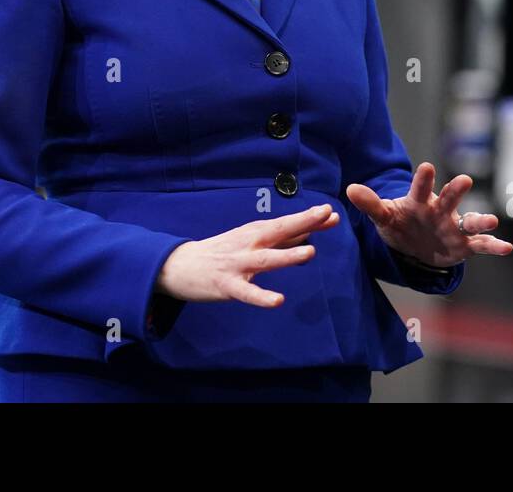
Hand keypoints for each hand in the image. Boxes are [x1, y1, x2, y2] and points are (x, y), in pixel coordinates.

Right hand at [154, 203, 339, 307]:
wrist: (181, 265)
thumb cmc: (222, 251)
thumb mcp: (251, 239)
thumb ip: (281, 239)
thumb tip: (310, 231)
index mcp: (256, 232)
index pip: (287, 223)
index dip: (309, 218)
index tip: (331, 212)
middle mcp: (249, 243)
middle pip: (279, 231)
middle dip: (304, 223)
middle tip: (327, 215)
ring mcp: (238, 264)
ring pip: (266, 260)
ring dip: (287, 255)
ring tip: (310, 252)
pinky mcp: (227, 285)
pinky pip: (247, 293)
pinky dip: (262, 296)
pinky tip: (277, 300)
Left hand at [346, 162, 512, 267]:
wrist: (416, 245)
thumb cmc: (401, 224)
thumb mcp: (384, 216)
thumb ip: (370, 204)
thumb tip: (350, 189)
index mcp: (419, 202)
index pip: (419, 189)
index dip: (423, 179)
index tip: (426, 167)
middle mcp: (440, 211)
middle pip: (449, 200)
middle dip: (455, 192)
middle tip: (464, 180)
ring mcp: (454, 227)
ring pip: (470, 221)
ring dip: (481, 220)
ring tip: (491, 221)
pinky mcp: (464, 245)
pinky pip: (481, 245)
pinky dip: (493, 245)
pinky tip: (506, 247)